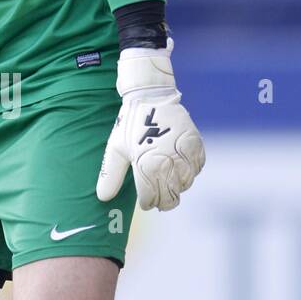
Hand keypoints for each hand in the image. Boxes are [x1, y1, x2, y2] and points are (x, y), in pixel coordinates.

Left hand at [96, 36, 204, 212]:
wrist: (150, 96)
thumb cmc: (130, 124)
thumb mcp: (115, 149)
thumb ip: (110, 175)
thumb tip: (102, 197)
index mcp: (146, 165)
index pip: (151, 198)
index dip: (149, 203)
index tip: (147, 203)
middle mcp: (167, 160)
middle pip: (171, 195)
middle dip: (165, 201)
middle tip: (160, 200)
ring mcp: (183, 152)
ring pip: (186, 183)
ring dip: (178, 187)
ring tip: (169, 183)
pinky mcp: (195, 143)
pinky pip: (198, 166)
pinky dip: (192, 171)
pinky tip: (182, 169)